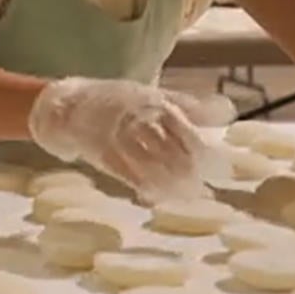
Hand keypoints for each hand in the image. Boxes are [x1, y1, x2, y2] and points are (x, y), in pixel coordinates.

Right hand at [27, 78, 228, 201]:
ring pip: (149, 160)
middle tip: (207, 188)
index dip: (202, 147)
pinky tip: (156, 197)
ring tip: (189, 197)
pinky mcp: (102, 153)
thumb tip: (228, 111)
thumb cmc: (117, 102)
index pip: (182, 124)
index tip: (222, 167)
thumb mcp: (153, 95)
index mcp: (152, 101)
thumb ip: (189, 104)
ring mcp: (117, 135)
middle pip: (169, 144)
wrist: (66, 107)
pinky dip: (142, 185)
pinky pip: (126, 172)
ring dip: (171, 181)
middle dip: (191, 168)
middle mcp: (136, 116)